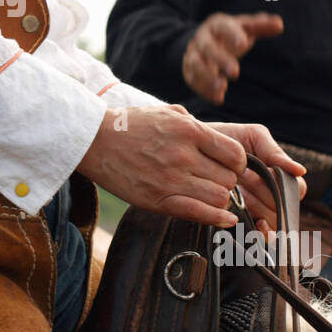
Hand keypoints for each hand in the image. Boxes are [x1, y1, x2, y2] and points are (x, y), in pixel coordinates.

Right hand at [77, 105, 247, 227]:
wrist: (94, 141)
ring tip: (205, 192)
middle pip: (229, 179)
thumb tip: (218, 141)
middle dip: (226, 181)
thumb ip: (195, 125)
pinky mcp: (158, 199)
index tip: (228, 165)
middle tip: (213, 179)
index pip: (236, 155)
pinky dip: (217, 218)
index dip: (237, 163)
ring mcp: (171, 179)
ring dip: (218, 198)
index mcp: (189, 130)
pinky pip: (199, 213)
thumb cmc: (130, 125)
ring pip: (219, 198)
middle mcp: (183, 155)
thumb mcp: (167, 112)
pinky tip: (225, 218)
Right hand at [181, 13, 284, 104]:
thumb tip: (279, 24)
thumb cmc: (230, 33)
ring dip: (207, 78)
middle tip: (235, 73)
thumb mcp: (245, 27)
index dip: (232, 35)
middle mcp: (202, 39)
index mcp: (217, 25)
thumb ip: (261, 26)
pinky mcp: (189, 70)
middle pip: (207, 48)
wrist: (203, 39)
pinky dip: (203, 90)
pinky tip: (218, 99)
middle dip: (220, 60)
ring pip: (196, 65)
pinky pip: (192, 80)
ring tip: (222, 89)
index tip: (244, 44)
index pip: (223, 27)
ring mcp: (193, 54)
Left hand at [205, 121, 306, 235]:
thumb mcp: (251, 137)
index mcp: (277, 175)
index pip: (297, 190)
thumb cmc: (224, 138)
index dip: (286, 187)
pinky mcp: (240, 221)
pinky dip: (261, 234)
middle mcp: (270, 195)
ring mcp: (256, 209)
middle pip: (284, 207)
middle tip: (245, 180)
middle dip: (265, 194)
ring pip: (273, 222)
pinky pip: (261, 237)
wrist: (192, 146)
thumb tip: (300, 170)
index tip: (268, 177)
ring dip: (258, 209)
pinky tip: (253, 224)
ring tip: (240, 193)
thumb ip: (274, 152)